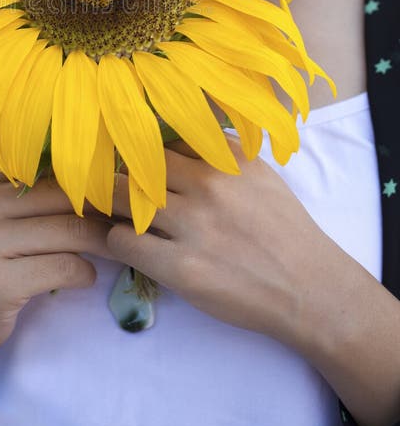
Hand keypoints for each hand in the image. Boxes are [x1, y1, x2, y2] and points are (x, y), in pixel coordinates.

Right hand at [0, 157, 111, 371]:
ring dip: (103, 240)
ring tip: (117, 245)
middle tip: (130, 214)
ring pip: (68, 230)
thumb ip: (26, 184)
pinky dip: (84, 272)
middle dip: (103, 205)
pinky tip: (85, 275)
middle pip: (62, 193)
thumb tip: (100, 165)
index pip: (45, 161)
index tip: (118, 183)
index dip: (87, 172)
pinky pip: (63, 267)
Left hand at [106, 142, 336, 349]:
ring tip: (119, 215)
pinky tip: (133, 246)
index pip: (163, 136)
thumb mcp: (258, 174)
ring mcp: (193, 225)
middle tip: (115, 186)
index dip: (144, 150)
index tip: (136, 162)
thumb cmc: (284, 231)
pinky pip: (123, 241)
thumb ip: (218, 154)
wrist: (311, 289)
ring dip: (114, 206)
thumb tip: (172, 140)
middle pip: (136, 162)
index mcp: (226, 157)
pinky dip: (119, 241)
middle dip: (122, 173)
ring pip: (122, 197)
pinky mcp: (182, 267)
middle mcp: (208, 183)